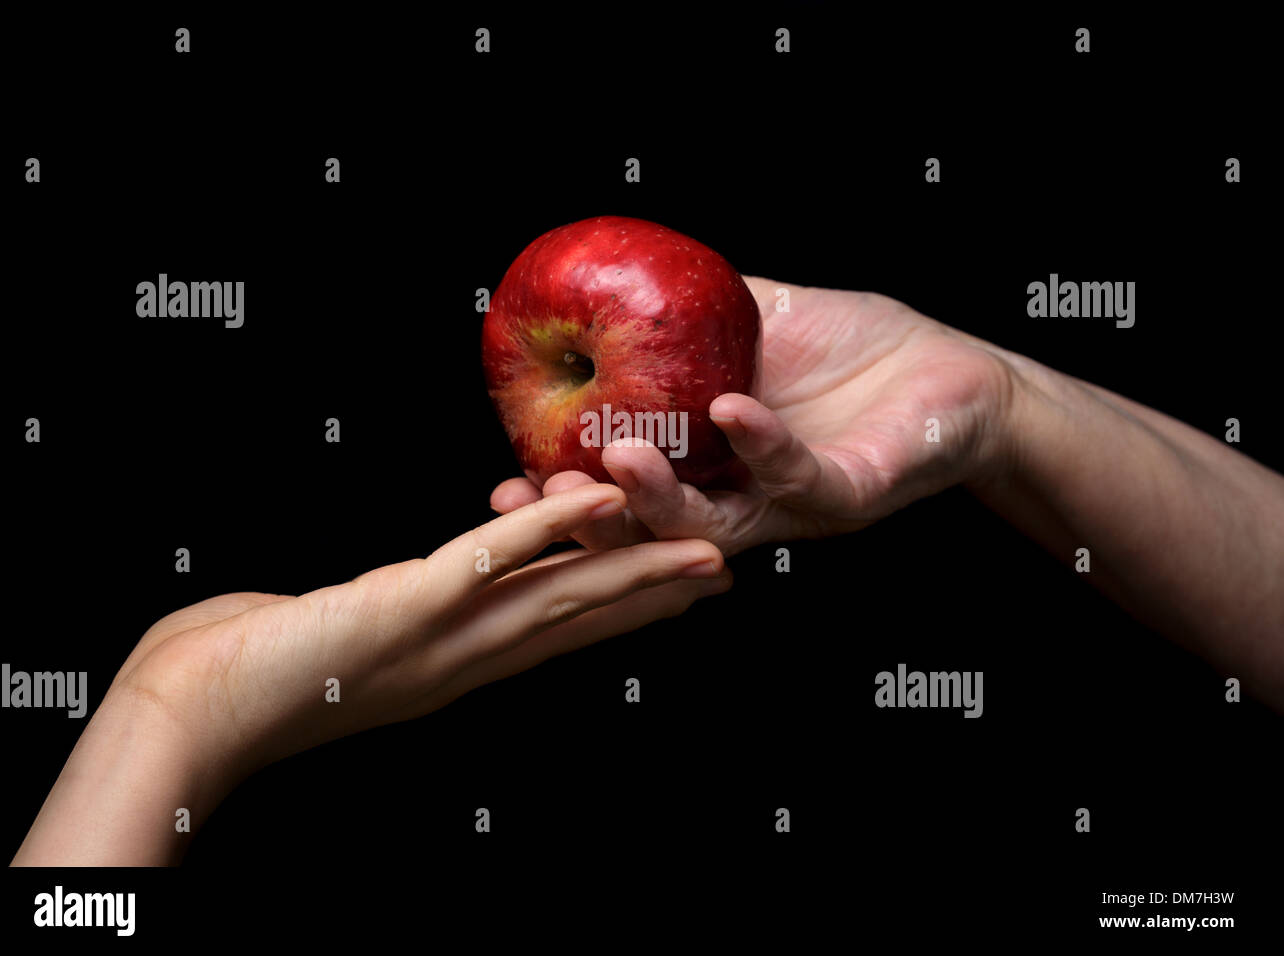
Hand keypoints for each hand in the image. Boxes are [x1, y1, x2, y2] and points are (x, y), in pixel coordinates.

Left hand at [13, 483, 728, 863]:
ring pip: (554, 597)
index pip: (551, 635)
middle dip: (651, 596)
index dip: (618, 612)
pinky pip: (484, 562)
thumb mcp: (350, 639)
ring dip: (630, 573)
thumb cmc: (247, 675)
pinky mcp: (400, 607)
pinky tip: (589, 503)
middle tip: (719, 570)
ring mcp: (436, 637)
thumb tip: (415, 584)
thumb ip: (394, 611)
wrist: (186, 715)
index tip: (669, 593)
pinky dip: (542, 530)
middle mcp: (457, 661)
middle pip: (574, 622)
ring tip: (697, 552)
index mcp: (447, 665)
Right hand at [490, 276, 1020, 555]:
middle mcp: (740, 497)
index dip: (565, 496)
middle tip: (538, 493)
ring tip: (618, 455)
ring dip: (660, 495)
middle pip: (650, 527)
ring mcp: (792, 503)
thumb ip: (690, 310)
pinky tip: (731, 409)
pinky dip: (761, 445)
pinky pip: (797, 477)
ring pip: (712, 522)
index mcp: (707, 466)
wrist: (955, 376)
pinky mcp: (848, 493)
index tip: (507, 485)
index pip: (622, 495)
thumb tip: (619, 275)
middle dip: (593, 518)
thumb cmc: (857, 352)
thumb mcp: (758, 322)